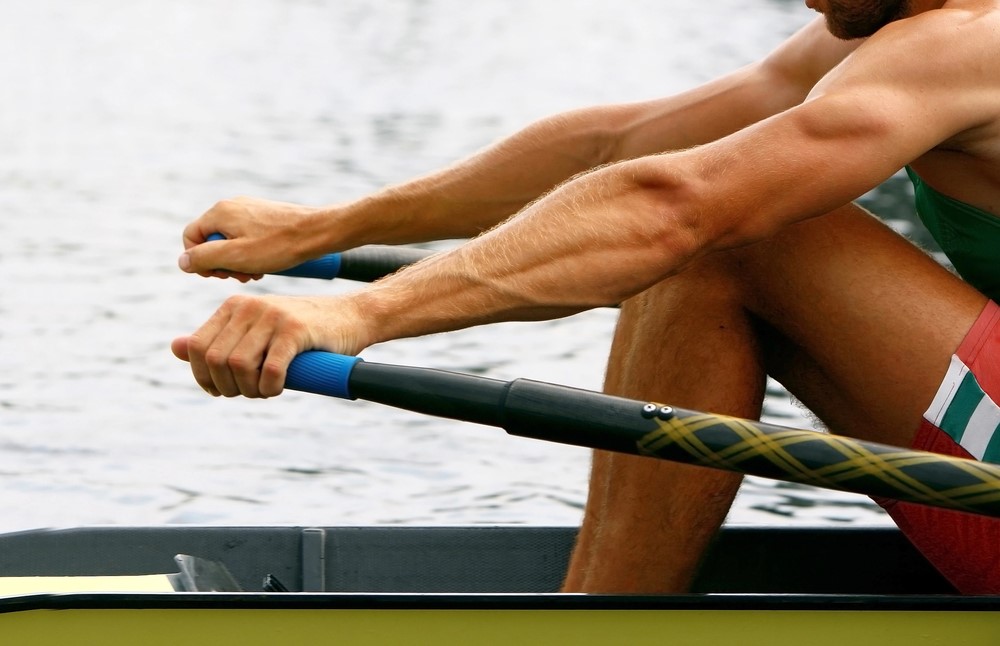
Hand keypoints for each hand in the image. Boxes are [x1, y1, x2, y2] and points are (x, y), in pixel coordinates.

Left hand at [171, 294, 369, 397]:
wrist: (350, 317)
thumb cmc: (301, 331)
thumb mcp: (255, 332)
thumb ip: (218, 339)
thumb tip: (175, 347)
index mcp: (233, 307)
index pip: (198, 347)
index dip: (203, 376)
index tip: (221, 390)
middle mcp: (248, 307)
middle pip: (216, 360)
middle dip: (227, 386)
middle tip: (248, 393)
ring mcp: (271, 317)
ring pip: (238, 366)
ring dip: (248, 390)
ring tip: (263, 392)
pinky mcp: (294, 330)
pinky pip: (269, 370)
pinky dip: (269, 388)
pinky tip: (277, 388)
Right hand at [178, 197, 329, 279]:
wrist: (318, 232)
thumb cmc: (278, 246)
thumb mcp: (235, 257)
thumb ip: (204, 258)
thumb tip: (183, 262)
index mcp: (219, 212)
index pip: (191, 238)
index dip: (199, 262)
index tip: (219, 276)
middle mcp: (232, 206)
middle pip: (211, 240)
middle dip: (222, 263)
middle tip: (242, 278)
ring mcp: (249, 210)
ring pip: (230, 241)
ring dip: (238, 262)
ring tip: (256, 274)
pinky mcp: (265, 217)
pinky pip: (247, 238)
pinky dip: (252, 254)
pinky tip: (267, 265)